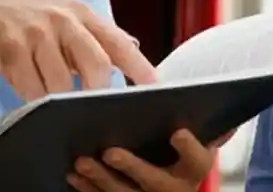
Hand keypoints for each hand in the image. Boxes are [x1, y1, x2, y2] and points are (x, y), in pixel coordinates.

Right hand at [0, 0, 157, 99]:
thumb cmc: (25, 21)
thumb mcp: (64, 19)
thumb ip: (97, 36)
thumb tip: (133, 46)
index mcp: (82, 14)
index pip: (118, 43)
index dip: (139, 67)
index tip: (155, 87)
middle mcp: (63, 19)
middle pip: (96, 63)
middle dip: (99, 92)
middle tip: (95, 109)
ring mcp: (36, 32)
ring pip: (61, 82)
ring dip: (57, 98)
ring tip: (49, 95)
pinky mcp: (11, 46)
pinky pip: (30, 86)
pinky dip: (32, 97)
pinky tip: (27, 89)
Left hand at [67, 128, 229, 191]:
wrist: (171, 172)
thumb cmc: (174, 139)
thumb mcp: (188, 128)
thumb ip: (189, 115)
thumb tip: (188, 91)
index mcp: (196, 167)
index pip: (198, 159)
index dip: (189, 147)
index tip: (177, 132)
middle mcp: (177, 189)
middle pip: (155, 182)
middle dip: (132, 167)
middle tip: (110, 152)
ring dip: (101, 180)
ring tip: (81, 161)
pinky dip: (88, 189)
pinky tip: (74, 174)